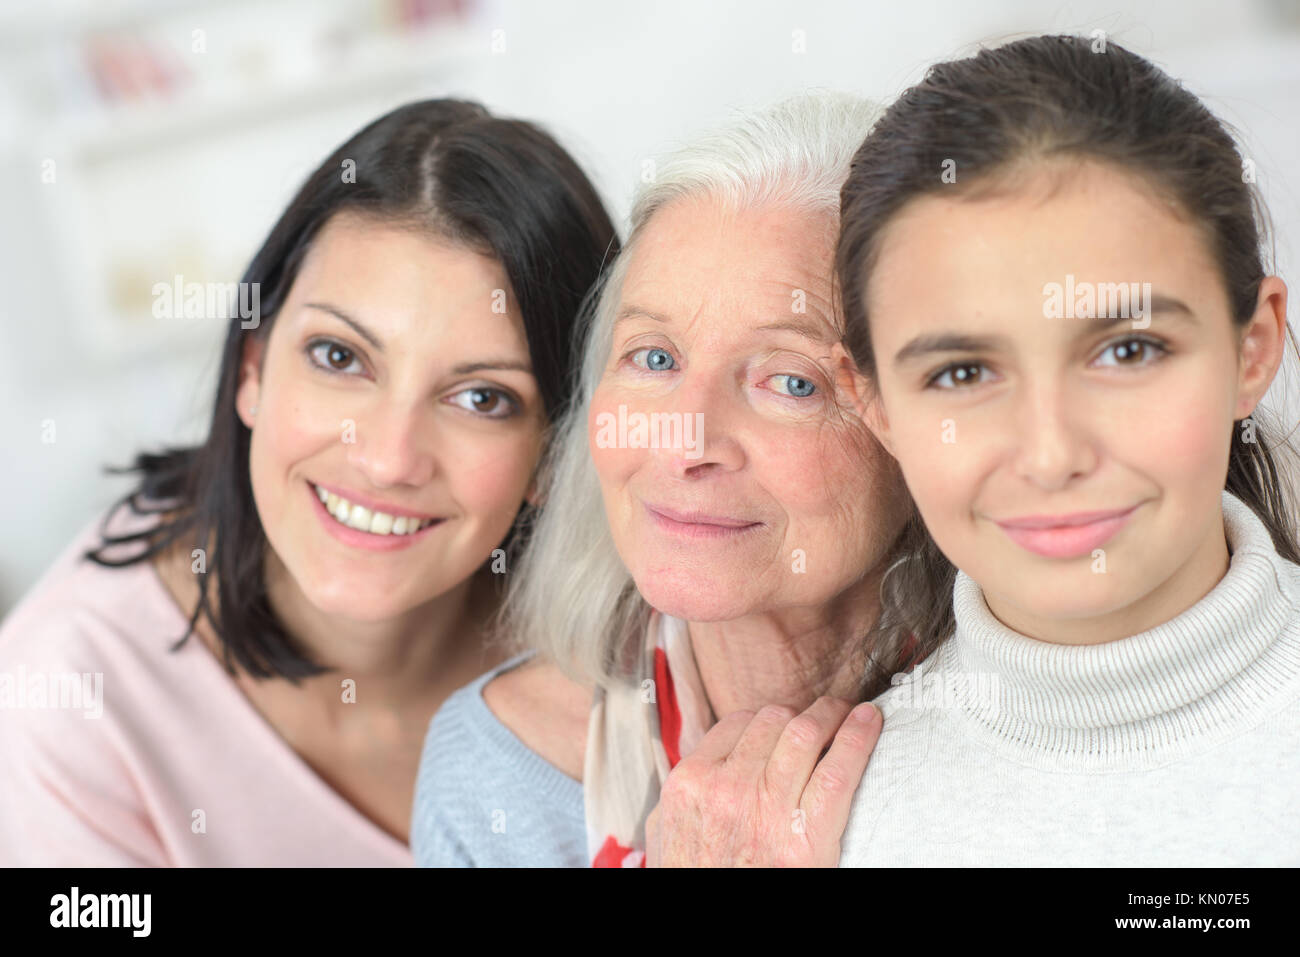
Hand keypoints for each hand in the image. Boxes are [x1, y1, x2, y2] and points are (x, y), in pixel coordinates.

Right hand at [644, 697, 881, 866]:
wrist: (715, 935)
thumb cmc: (694, 880)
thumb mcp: (667, 839)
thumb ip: (677, 802)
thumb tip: (691, 778)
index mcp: (691, 783)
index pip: (738, 724)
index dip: (768, 720)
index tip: (785, 723)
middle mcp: (727, 787)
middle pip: (774, 721)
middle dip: (802, 713)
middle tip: (825, 714)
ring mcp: (767, 809)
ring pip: (805, 733)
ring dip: (832, 714)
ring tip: (849, 712)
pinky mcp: (807, 838)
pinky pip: (838, 772)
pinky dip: (859, 739)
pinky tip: (870, 721)